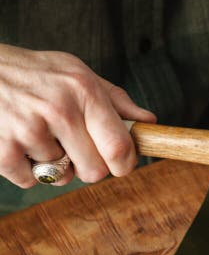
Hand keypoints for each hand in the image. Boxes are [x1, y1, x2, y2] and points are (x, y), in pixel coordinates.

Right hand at [0, 44, 155, 187]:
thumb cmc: (33, 73)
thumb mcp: (76, 73)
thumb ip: (114, 100)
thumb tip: (148, 122)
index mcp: (84, 91)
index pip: (119, 147)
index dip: (124, 164)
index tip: (120, 164)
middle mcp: (59, 110)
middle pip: (94, 171)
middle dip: (88, 168)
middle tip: (74, 150)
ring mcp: (28, 129)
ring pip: (61, 176)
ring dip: (53, 165)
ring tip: (40, 137)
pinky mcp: (3, 148)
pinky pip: (31, 182)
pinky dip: (27, 171)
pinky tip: (19, 143)